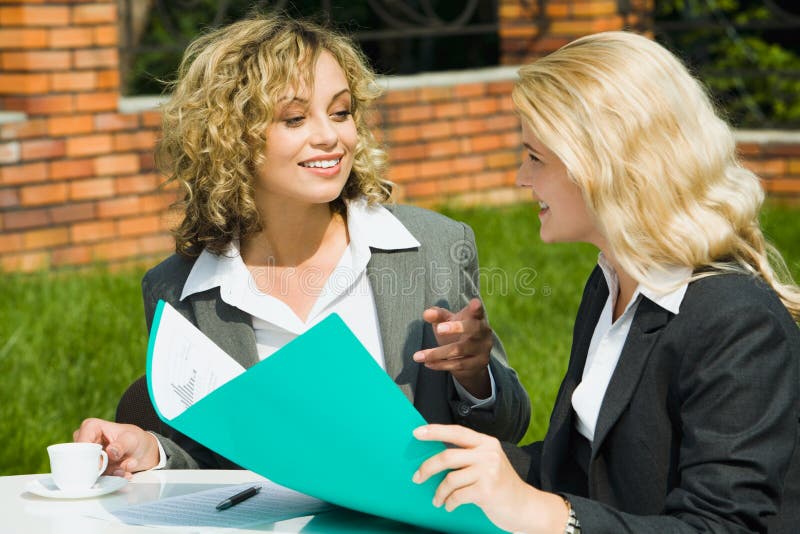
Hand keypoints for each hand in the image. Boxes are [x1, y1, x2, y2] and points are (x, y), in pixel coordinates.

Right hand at [73, 418, 159, 477]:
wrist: (146, 452)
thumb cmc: (137, 439)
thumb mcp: (132, 440)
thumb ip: (122, 445)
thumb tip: (111, 451)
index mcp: (92, 427)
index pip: (81, 443)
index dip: (89, 456)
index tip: (101, 465)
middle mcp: (87, 441)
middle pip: (82, 459)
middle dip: (102, 467)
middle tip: (119, 466)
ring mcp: (89, 456)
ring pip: (91, 471)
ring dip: (110, 472)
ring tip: (126, 466)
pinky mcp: (95, 468)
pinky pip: (98, 477)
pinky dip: (112, 477)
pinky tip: (125, 472)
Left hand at [412, 424, 567, 533]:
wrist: (525, 506)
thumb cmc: (500, 485)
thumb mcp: (488, 463)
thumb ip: (468, 456)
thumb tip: (435, 458)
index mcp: (486, 443)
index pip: (456, 432)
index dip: (435, 431)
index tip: (416, 433)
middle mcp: (488, 453)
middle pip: (447, 456)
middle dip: (427, 468)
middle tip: (417, 478)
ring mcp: (489, 472)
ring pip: (450, 479)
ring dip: (439, 492)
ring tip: (438, 500)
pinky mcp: (487, 490)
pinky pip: (457, 496)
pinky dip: (450, 502)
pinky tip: (450, 506)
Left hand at [415, 298, 492, 396]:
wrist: (471, 359)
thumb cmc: (456, 334)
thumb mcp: (447, 322)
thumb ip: (438, 316)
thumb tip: (426, 314)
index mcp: (476, 318)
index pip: (477, 311)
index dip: (476, 308)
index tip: (474, 303)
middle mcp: (483, 332)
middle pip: (473, 329)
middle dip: (456, 328)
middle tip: (438, 328)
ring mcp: (483, 349)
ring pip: (459, 350)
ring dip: (437, 353)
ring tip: (418, 356)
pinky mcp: (479, 363)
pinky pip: (458, 364)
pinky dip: (441, 364)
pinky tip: (427, 363)